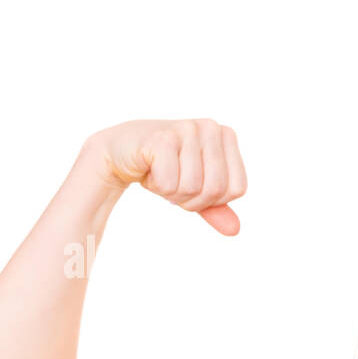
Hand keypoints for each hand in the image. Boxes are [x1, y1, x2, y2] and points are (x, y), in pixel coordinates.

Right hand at [81, 119, 246, 235]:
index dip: (213, 200)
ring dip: (172, 193)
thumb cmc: (163, 167)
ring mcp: (187, 129)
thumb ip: (216, 208)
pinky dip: (157, 186)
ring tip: (160, 173)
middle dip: (192, 199)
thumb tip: (235, 231)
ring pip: (192, 188)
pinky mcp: (163, 138)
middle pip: (216, 190)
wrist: (120, 151)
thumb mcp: (195, 189)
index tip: (193, 186)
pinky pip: (169, 184)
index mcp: (226, 136)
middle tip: (174, 183)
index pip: (237, 189)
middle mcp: (210, 127)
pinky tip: (148, 168)